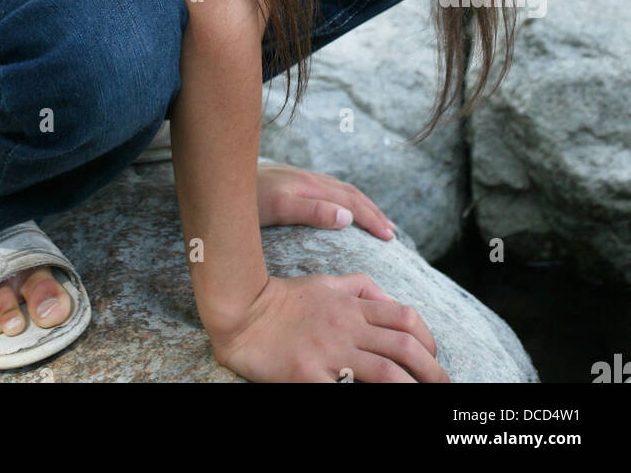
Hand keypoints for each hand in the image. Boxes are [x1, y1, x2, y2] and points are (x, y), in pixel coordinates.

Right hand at [210, 272, 450, 383]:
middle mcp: (347, 327)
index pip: (404, 318)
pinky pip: (345, 394)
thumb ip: (360, 287)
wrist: (242, 311)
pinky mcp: (309, 375)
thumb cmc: (285, 298)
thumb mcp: (327, 282)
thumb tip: (390, 300)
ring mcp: (329, 352)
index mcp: (352, 306)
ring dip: (413, 389)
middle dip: (432, 370)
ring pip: (385, 372)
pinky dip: (365, 402)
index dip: (428, 339)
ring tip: (426, 401)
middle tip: (445, 386)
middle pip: (404, 347)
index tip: (434, 357)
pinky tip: (377, 406)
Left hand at [256, 159, 396, 239]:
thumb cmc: (243, 197)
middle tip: (391, 233)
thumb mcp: (275, 208)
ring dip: (360, 204)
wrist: (217, 176)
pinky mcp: (288, 181)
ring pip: (338, 189)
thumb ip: (310, 211)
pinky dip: (343, 199)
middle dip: (372, 211)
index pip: (349, 200)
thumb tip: (347, 218)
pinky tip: (340, 209)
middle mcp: (306, 178)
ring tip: (375, 220)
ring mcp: (297, 178)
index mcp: (307, 185)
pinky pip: (326, 189)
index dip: (370, 218)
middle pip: (348, 192)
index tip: (389, 237)